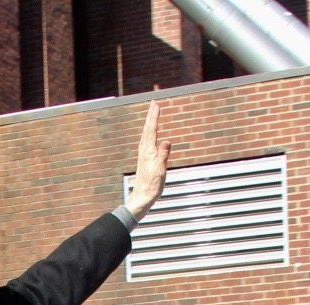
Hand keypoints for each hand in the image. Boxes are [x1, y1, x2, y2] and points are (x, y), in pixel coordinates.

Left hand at [122, 102, 171, 220]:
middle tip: (154, 103)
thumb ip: (163, 155)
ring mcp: (143, 154)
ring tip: (152, 113)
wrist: (142, 196)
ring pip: (146, 133)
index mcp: (148, 151)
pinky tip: (149, 133)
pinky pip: (146, 140)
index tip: (156, 105)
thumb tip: (166, 141)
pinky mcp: (144, 158)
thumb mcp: (160, 170)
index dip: (154, 116)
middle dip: (151, 115)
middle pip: (147, 129)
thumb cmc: (152, 185)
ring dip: (149, 122)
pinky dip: (148, 132)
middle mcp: (144, 150)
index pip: (152, 130)